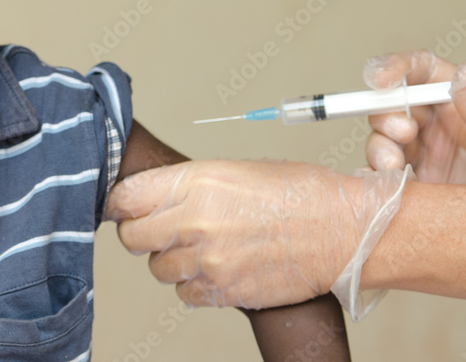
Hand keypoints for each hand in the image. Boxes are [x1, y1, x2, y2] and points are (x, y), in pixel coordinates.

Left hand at [104, 160, 406, 311]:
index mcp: (195, 182)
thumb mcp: (234, 170)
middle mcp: (194, 221)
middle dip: (142, 234)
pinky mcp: (224, 291)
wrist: (344, 230)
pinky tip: (221, 267)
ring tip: (205, 247)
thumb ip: (188, 185)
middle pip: (132, 238)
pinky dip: (196, 285)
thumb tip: (153, 198)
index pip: (125, 197)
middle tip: (164, 230)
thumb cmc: (298, 193)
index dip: (121, 205)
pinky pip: (186, 294)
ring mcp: (208, 260)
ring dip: (173, 261)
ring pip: (158, 269)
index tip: (124, 208)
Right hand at [364, 51, 465, 183]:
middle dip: (387, 117)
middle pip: (392, 106)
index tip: (381, 78)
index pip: (422, 73)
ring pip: (380, 140)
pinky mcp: (409, 185)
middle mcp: (434, 127)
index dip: (396, 68)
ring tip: (397, 169)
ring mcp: (419, 156)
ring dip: (380, 151)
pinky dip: (373, 179)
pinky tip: (383, 185)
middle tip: (402, 134)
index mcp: (458, 105)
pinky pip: (378, 176)